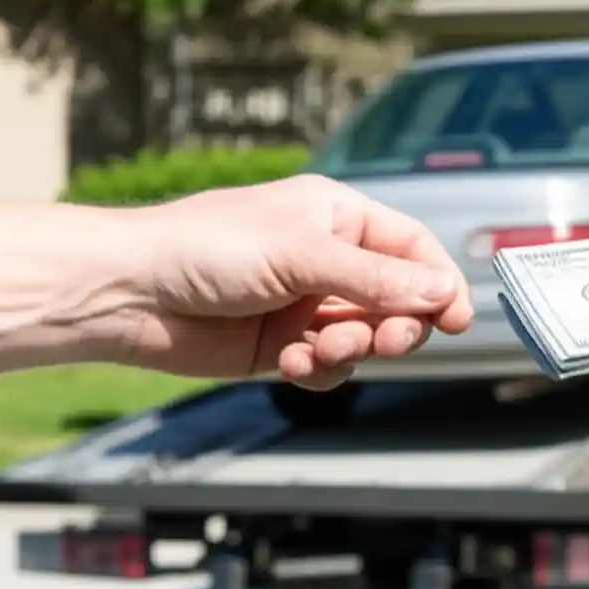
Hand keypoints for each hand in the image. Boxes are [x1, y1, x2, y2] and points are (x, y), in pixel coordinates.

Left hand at [124, 175, 472, 388]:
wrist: (130, 295)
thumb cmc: (208, 248)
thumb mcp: (303, 254)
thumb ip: (377, 278)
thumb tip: (445, 291)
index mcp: (339, 219)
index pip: (414, 251)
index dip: (440, 285)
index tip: (457, 320)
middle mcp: (330, 261)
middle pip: (400, 301)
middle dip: (396, 325)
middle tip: (385, 341)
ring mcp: (308, 305)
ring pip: (367, 339)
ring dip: (352, 348)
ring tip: (315, 348)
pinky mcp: (285, 346)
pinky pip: (330, 367)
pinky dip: (318, 370)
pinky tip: (288, 363)